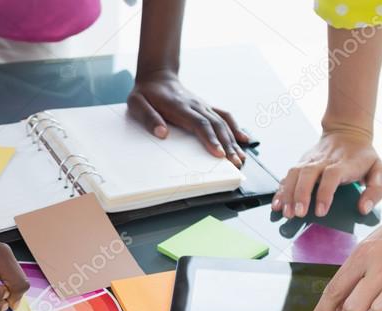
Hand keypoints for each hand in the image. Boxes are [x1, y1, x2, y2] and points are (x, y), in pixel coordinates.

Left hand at [128, 69, 249, 166]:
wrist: (157, 76)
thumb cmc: (145, 94)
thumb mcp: (137, 104)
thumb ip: (149, 118)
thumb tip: (162, 133)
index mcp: (179, 106)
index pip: (199, 124)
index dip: (210, 139)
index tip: (218, 153)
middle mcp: (196, 105)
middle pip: (216, 125)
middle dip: (227, 145)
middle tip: (235, 163)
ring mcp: (203, 106)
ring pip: (223, 122)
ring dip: (234, 140)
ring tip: (241, 157)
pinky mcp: (206, 107)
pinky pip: (224, 116)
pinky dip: (236, 128)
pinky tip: (244, 140)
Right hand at [274, 130, 381, 218]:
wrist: (347, 132)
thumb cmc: (362, 156)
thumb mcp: (379, 170)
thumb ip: (376, 190)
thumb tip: (364, 208)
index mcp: (344, 163)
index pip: (332, 176)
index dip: (324, 194)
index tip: (321, 211)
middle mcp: (324, 161)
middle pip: (308, 175)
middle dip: (301, 195)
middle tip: (298, 213)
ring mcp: (310, 161)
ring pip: (294, 174)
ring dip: (288, 194)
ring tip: (287, 212)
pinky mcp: (301, 164)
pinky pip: (287, 176)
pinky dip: (281, 190)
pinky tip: (278, 204)